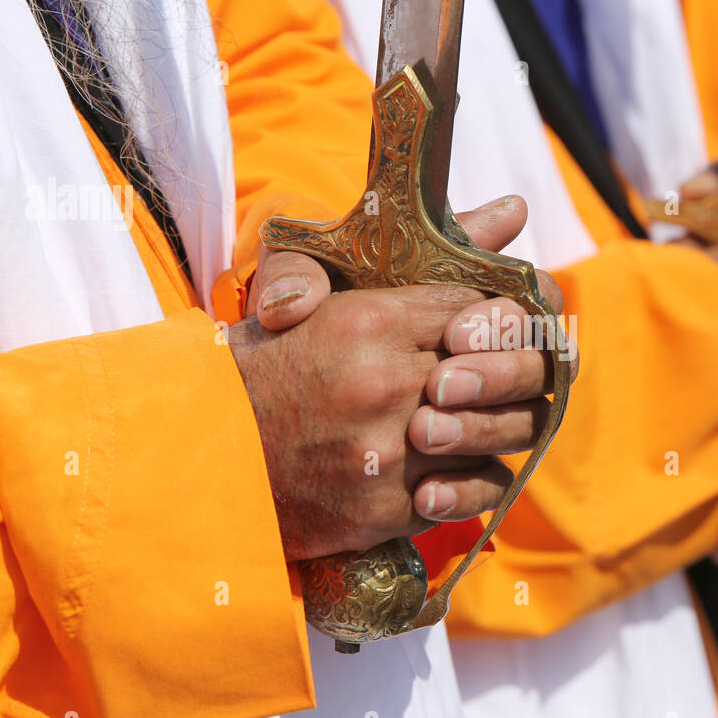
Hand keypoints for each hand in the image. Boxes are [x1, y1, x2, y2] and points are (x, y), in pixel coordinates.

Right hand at [231, 195, 573, 559]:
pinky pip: (473, 489)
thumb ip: (422, 251)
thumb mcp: (326, 291)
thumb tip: (516, 208)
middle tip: (496, 376)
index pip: (479, 306)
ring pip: (494, 433)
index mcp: (369, 321)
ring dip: (493, 425)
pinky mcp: (385, 509)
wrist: (201, 454)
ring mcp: (387, 453)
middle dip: (506, 373)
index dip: (494, 317)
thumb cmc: (263, 366)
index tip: (486, 328)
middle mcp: (383, 385)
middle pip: (498, 372)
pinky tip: (455, 464)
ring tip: (471, 419)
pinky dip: (473, 478)